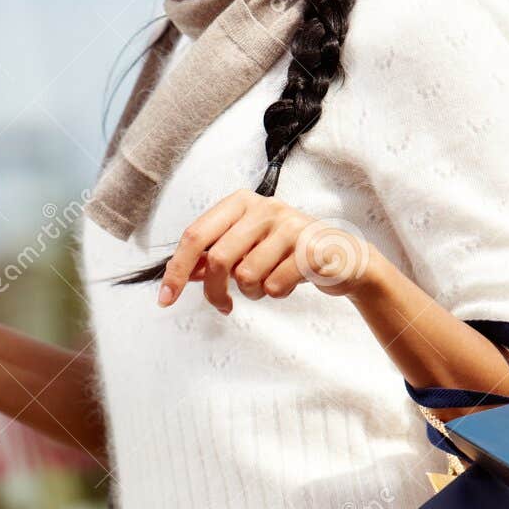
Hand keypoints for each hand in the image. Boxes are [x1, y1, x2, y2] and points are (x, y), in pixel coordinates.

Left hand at [157, 190, 372, 314]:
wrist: (342, 258)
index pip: (195, 235)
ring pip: (246, 277)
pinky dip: (276, 293)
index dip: (176, 270)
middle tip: (223, 305)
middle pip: (217, 259)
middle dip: (215, 292)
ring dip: (253, 292)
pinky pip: (274, 286)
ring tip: (269, 282)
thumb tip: (182, 272)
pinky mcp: (310, 249)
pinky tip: (290, 282)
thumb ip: (215, 255)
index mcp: (241, 203)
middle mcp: (264, 208)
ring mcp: (289, 226)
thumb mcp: (248, 246)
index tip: (165, 299)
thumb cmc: (287, 252)